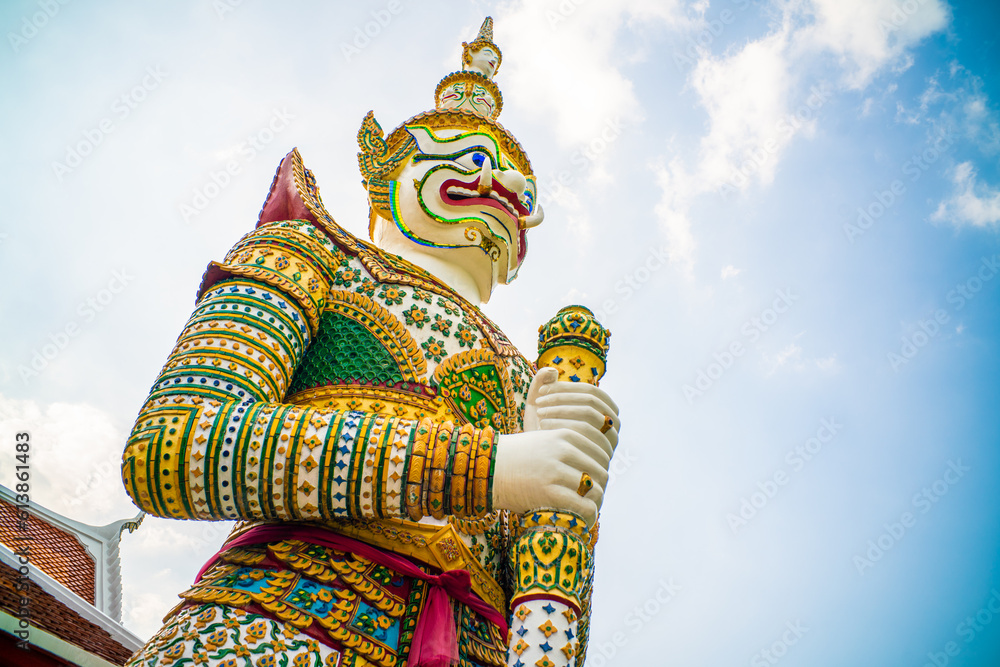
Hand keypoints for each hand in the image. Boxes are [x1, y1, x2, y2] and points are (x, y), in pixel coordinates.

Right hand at [493, 369, 620, 524]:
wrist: (486, 470)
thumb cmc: (517, 459)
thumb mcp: (545, 441)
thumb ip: (570, 448)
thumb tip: (599, 468)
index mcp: (565, 434)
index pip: (602, 452)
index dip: (601, 470)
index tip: (593, 483)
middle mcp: (563, 450)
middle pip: (601, 472)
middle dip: (599, 488)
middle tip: (590, 500)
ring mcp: (555, 470)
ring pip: (595, 490)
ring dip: (594, 504)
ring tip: (586, 512)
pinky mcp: (548, 492)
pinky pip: (584, 506)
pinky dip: (588, 516)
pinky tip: (583, 521)